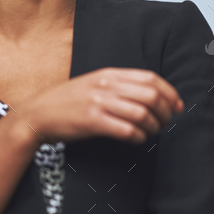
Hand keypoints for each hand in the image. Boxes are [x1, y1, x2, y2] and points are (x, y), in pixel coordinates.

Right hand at [17, 68, 182, 146]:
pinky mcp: (91, 121)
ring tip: (151, 133)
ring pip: (142, 113)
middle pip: (150, 96)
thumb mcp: (93, 85)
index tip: (177, 106)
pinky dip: (138, 136)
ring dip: (153, 126)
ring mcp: (98, 103)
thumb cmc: (66, 102)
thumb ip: (118, 86)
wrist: (37, 115)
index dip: (169, 93)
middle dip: (165, 112)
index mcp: (108, 74)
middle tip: (165, 123)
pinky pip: (126, 129)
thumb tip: (149, 96)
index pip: (150, 78)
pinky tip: (136, 139)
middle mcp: (106, 86)